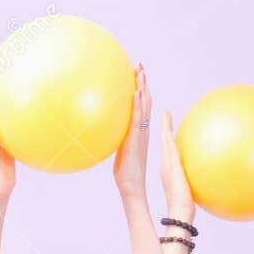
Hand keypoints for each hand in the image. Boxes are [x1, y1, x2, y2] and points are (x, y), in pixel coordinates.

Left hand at [113, 62, 149, 198]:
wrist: (132, 187)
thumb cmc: (125, 174)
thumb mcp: (120, 151)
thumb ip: (117, 139)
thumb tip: (108, 131)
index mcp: (140, 132)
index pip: (142, 108)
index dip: (141, 91)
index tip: (138, 76)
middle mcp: (143, 130)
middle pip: (146, 102)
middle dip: (143, 84)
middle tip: (141, 67)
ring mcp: (141, 133)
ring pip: (144, 106)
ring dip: (143, 88)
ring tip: (141, 72)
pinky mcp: (136, 139)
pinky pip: (138, 118)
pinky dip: (138, 104)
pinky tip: (136, 92)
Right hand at [160, 110, 194, 222]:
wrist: (181, 213)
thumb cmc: (185, 208)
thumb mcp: (190, 192)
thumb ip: (193, 184)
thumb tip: (203, 181)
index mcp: (169, 172)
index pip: (168, 152)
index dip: (167, 140)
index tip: (167, 128)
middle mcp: (166, 167)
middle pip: (165, 143)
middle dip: (164, 128)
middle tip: (164, 113)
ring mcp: (168, 166)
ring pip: (166, 143)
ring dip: (165, 128)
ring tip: (165, 114)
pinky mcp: (172, 167)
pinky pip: (170, 149)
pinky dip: (168, 137)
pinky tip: (169, 128)